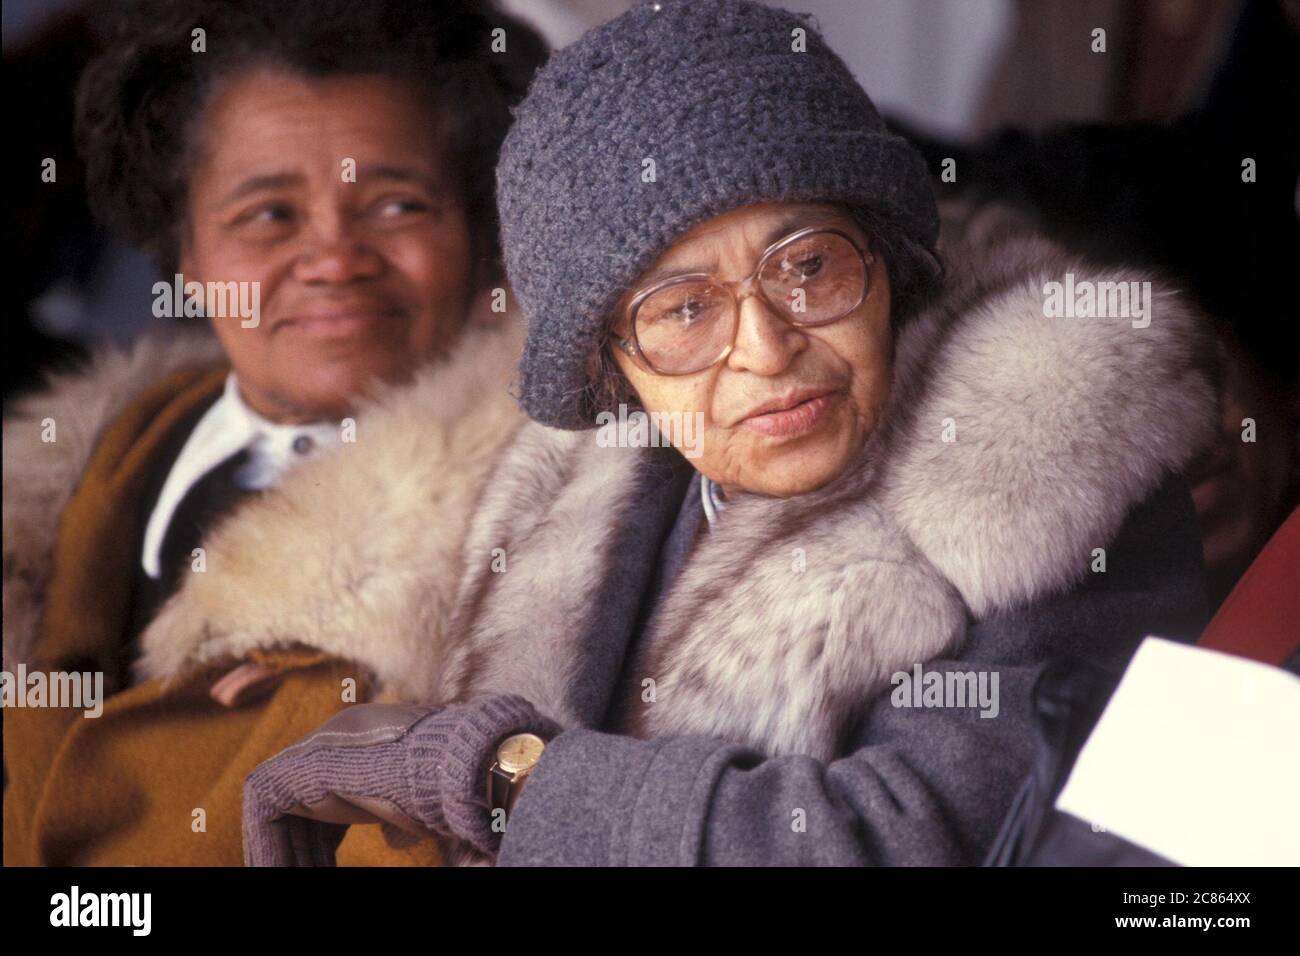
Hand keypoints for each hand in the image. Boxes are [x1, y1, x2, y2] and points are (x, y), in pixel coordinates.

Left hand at [242, 695, 558, 864]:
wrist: (449, 769)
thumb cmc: (444, 789)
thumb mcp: (419, 807)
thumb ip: (396, 816)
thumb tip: (391, 839)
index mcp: (366, 742)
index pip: (331, 790)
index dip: (325, 836)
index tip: (331, 866)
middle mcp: (335, 738)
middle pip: (302, 800)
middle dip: (304, 846)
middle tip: (310, 872)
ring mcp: (313, 747)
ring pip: (279, 809)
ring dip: (288, 851)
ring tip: (296, 876)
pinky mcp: (292, 767)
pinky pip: (264, 813)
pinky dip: (270, 847)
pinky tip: (283, 871)